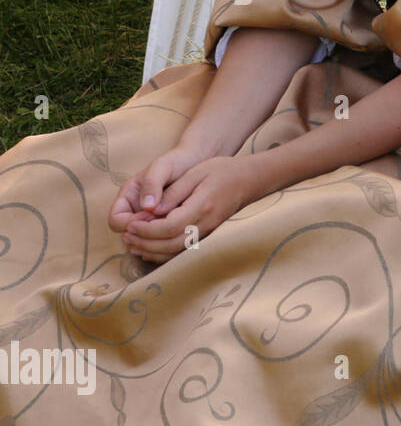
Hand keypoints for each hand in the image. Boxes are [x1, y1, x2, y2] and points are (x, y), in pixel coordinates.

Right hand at [109, 144, 210, 232]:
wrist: (194, 165)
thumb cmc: (175, 163)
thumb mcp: (162, 168)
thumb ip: (152, 184)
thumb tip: (147, 207)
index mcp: (127, 198)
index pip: (115, 221)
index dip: (129, 224)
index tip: (150, 217)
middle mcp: (135, 213)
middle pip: (129, 236)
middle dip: (145, 235)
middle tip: (167, 225)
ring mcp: (149, 222)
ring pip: (145, 242)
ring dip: (158, 240)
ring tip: (177, 228)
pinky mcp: (165, 228)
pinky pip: (162, 242)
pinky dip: (169, 241)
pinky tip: (184, 232)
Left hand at [119, 155, 266, 263]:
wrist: (250, 179)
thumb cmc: (221, 171)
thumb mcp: (194, 174)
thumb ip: (173, 193)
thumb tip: (151, 210)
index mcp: (200, 207)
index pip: (168, 227)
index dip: (146, 229)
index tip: (130, 225)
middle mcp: (205, 224)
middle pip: (170, 244)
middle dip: (145, 243)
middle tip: (126, 236)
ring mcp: (208, 232)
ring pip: (177, 252)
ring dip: (153, 251)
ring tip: (133, 244)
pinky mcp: (208, 234)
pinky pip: (184, 250)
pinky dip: (165, 254)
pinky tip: (151, 249)